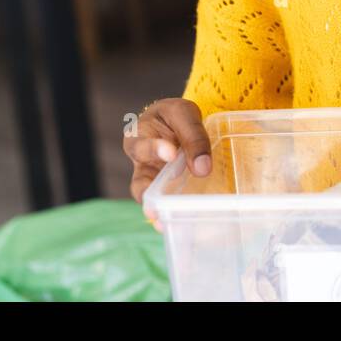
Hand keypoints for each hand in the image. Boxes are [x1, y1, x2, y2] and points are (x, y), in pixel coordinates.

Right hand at [123, 97, 211, 215]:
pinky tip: (186, 226)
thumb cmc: (175, 116)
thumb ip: (193, 136)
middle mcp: (141, 163)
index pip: (142, 145)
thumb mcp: (184, 114)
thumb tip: (202, 169)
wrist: (179, 121)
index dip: (155, 150)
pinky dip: (175, 214)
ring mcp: (153, 180)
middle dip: (147, 197)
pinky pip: (168, 203)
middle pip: (139, 183)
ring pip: (152, 199)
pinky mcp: (167, 190)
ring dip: (159, 212)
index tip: (171, 154)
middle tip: (155, 210)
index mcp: (138, 137)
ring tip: (166, 225)